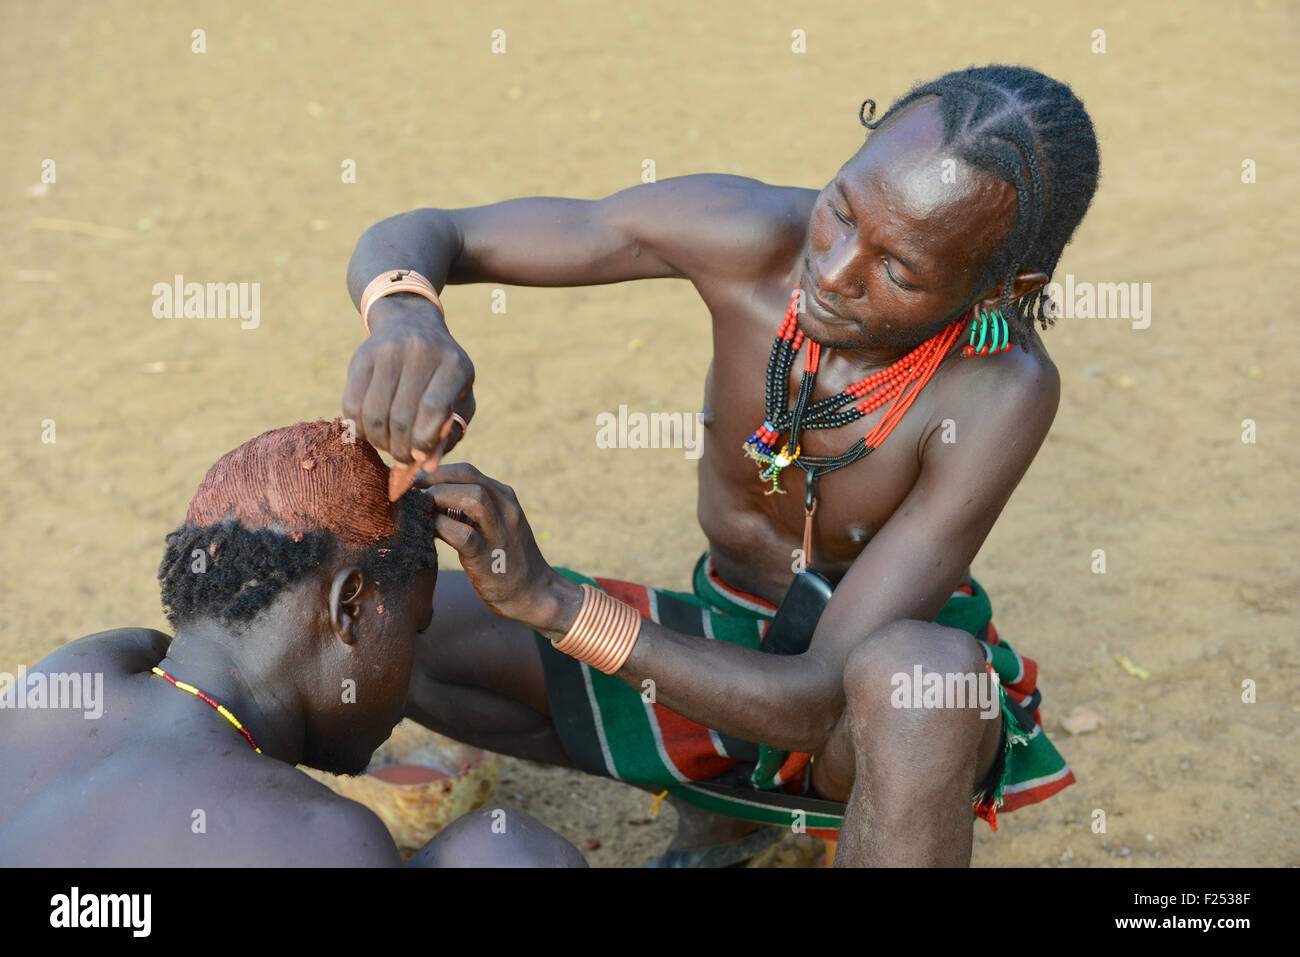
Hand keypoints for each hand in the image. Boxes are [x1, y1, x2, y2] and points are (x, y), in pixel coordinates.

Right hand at [343, 296, 475, 467]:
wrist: (412, 325)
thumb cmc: (442, 376)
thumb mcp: (459, 400)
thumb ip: (448, 434)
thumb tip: (427, 466)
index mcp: (454, 364)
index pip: (433, 410)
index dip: (424, 441)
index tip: (420, 456)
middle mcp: (421, 352)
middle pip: (401, 416)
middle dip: (400, 448)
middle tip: (402, 459)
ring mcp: (389, 351)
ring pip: (374, 413)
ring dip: (379, 441)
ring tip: (388, 446)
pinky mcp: (362, 356)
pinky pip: (352, 403)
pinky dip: (359, 428)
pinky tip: (371, 432)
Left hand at [422, 463, 582, 631]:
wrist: (534, 592)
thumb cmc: (505, 557)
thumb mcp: (494, 524)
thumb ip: (469, 509)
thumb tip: (428, 498)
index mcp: (505, 497)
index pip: (467, 471)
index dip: (436, 472)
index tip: (414, 482)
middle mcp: (507, 509)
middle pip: (468, 476)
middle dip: (434, 479)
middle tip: (410, 492)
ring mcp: (500, 532)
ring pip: (473, 498)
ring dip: (440, 497)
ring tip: (420, 507)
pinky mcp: (489, 558)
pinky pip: (464, 535)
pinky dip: (441, 527)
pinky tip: (428, 530)